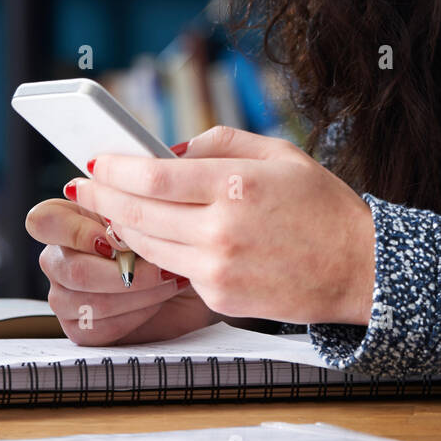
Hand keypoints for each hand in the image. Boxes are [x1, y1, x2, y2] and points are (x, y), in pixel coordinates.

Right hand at [25, 198, 221, 345]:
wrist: (192, 275)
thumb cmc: (171, 235)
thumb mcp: (156, 207)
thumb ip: (135, 198)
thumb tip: (127, 195)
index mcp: (68, 219)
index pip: (41, 220)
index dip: (75, 231)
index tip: (112, 237)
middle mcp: (59, 258)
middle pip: (72, 269)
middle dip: (124, 271)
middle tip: (159, 266)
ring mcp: (65, 296)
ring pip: (90, 301)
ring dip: (138, 292)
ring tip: (167, 280)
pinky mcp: (81, 329)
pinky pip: (100, 328)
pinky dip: (136, 313)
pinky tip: (156, 300)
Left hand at [66, 126, 376, 326]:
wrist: (356, 267)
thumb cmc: (321, 205)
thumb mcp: (279, 153)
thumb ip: (220, 143)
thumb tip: (168, 152)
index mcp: (238, 185)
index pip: (155, 176)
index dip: (116, 169)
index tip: (96, 161)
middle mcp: (223, 230)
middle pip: (139, 213)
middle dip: (103, 198)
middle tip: (83, 185)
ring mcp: (218, 269)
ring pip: (148, 245)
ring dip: (122, 226)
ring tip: (110, 208)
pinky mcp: (219, 296)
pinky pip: (174, 269)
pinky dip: (156, 250)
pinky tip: (151, 235)